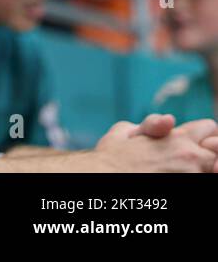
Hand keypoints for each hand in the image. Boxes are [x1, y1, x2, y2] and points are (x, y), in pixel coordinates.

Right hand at [93, 117, 217, 172]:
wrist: (103, 177)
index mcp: (176, 137)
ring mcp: (190, 175)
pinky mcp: (188, 188)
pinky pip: (204, 181)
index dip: (203, 135)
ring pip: (212, 168)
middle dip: (208, 152)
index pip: (210, 129)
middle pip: (216, 150)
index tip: (195, 143)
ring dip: (202, 169)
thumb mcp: (125, 130)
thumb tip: (168, 121)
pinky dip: (196, 177)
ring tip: (180, 171)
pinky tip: (179, 177)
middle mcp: (189, 156)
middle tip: (192, 160)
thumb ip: (151, 123)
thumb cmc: (111, 157)